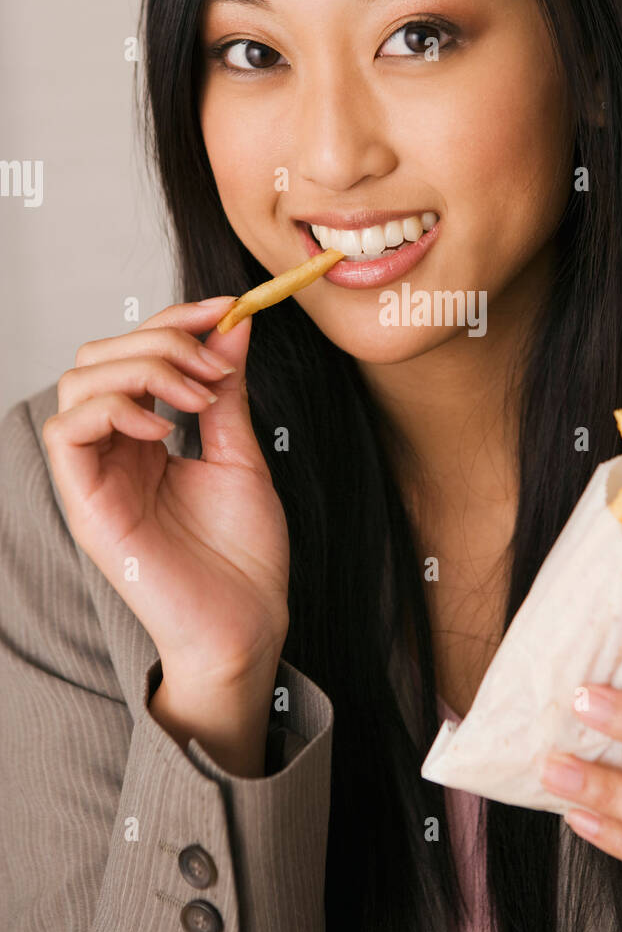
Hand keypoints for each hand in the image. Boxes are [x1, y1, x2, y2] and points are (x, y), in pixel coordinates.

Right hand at [42, 297, 289, 692]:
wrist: (247, 624)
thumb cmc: (244, 556)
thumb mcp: (240, 453)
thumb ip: (226, 391)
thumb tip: (231, 324)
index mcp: (146, 437)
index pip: (135, 351)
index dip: (175, 318)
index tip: (227, 307)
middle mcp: (114, 451)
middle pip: (99, 355)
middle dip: (160, 337)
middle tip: (214, 366)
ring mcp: (96, 477)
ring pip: (78, 381)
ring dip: (142, 367)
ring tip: (197, 397)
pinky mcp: (86, 504)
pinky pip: (66, 431)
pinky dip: (113, 409)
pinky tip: (162, 428)